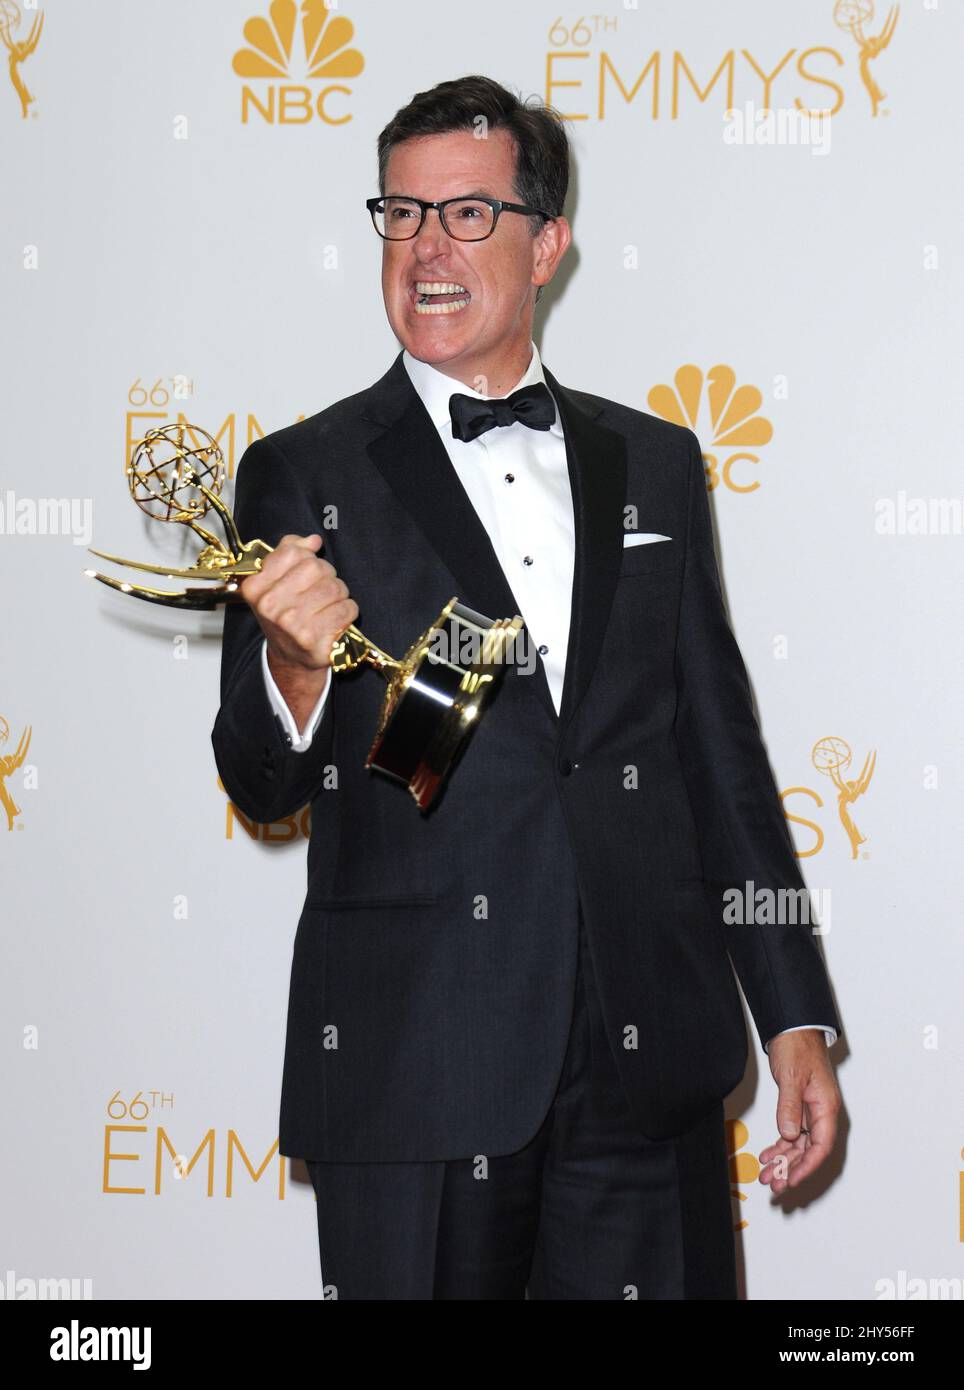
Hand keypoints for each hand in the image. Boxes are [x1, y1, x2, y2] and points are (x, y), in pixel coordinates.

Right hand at [239, 533, 358, 672]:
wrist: (290, 658)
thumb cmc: (286, 615)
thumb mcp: (276, 582)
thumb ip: (289, 553)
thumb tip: (312, 540)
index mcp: (256, 588)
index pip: (293, 552)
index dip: (307, 559)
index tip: (306, 573)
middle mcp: (271, 606)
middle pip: (317, 568)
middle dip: (327, 576)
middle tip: (321, 592)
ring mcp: (292, 625)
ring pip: (335, 587)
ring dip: (340, 594)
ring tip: (329, 605)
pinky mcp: (314, 640)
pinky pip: (347, 609)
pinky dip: (348, 611)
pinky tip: (337, 619)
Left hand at [758, 1029, 841, 1193]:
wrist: (793, 1029)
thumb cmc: (797, 1048)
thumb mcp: (791, 1077)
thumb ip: (789, 1107)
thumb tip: (790, 1135)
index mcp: (826, 1107)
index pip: (821, 1146)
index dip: (807, 1167)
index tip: (792, 1181)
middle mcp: (821, 1113)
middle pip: (810, 1150)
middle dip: (791, 1169)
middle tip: (773, 1185)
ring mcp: (810, 1111)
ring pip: (799, 1145)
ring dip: (784, 1161)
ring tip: (766, 1175)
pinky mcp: (799, 1107)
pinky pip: (793, 1134)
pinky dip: (781, 1145)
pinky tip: (768, 1155)